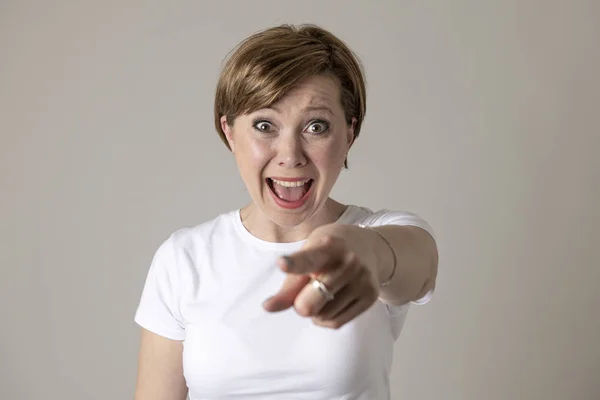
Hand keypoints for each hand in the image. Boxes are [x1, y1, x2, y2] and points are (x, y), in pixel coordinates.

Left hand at [263, 225, 379, 328]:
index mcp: (327, 246)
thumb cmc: (328, 252)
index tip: (282, 264)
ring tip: (324, 292)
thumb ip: (289, 284)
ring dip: (315, 311)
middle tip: (305, 293)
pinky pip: (335, 323)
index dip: (293, 264)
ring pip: (321, 316)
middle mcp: (348, 262)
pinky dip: (325, 319)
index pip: (307, 259)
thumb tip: (268, 308)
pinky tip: (331, 303)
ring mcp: (362, 280)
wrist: (368, 247)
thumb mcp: (307, 255)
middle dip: (300, 305)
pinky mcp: (370, 296)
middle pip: (310, 302)